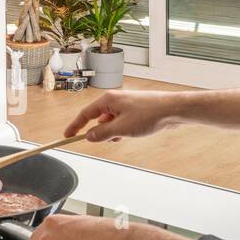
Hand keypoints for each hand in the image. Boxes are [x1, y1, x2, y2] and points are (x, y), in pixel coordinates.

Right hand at [63, 90, 185, 141]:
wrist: (173, 110)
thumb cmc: (149, 115)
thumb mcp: (121, 129)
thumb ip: (102, 134)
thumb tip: (90, 136)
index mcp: (108, 100)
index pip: (85, 114)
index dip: (75, 126)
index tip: (67, 136)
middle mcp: (115, 99)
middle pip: (98, 119)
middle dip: (102, 132)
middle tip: (110, 140)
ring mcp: (125, 104)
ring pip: (111, 122)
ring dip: (114, 132)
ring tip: (126, 135)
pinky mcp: (135, 109)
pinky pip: (121, 122)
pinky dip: (122, 130)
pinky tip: (133, 133)